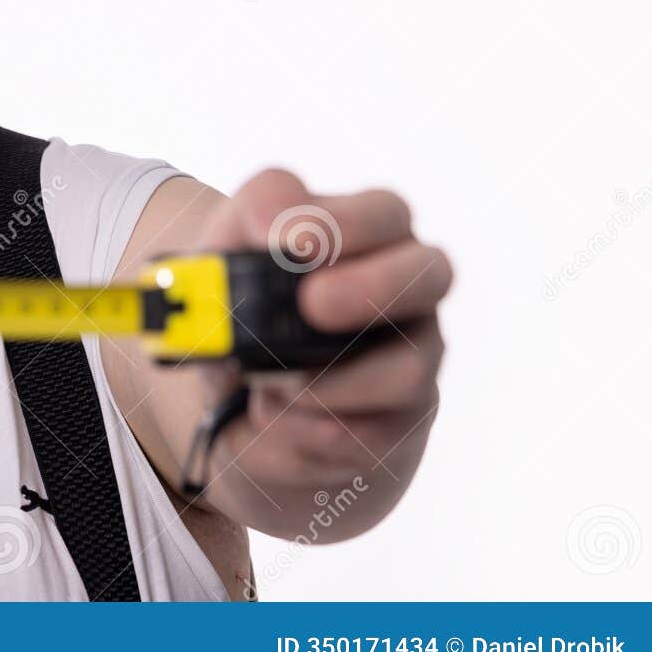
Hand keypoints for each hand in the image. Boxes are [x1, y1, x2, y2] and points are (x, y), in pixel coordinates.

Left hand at [194, 169, 452, 535]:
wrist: (235, 393)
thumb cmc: (237, 306)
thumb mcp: (219, 259)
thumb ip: (234, 237)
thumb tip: (245, 258)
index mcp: (367, 233)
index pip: (383, 214)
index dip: (343, 224)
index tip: (290, 240)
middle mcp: (407, 292)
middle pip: (432, 274)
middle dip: (368, 290)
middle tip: (310, 304)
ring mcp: (414, 359)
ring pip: (408, 372)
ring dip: (322, 383)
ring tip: (264, 381)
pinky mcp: (398, 427)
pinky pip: (363, 437)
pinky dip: (299, 430)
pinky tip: (267, 415)